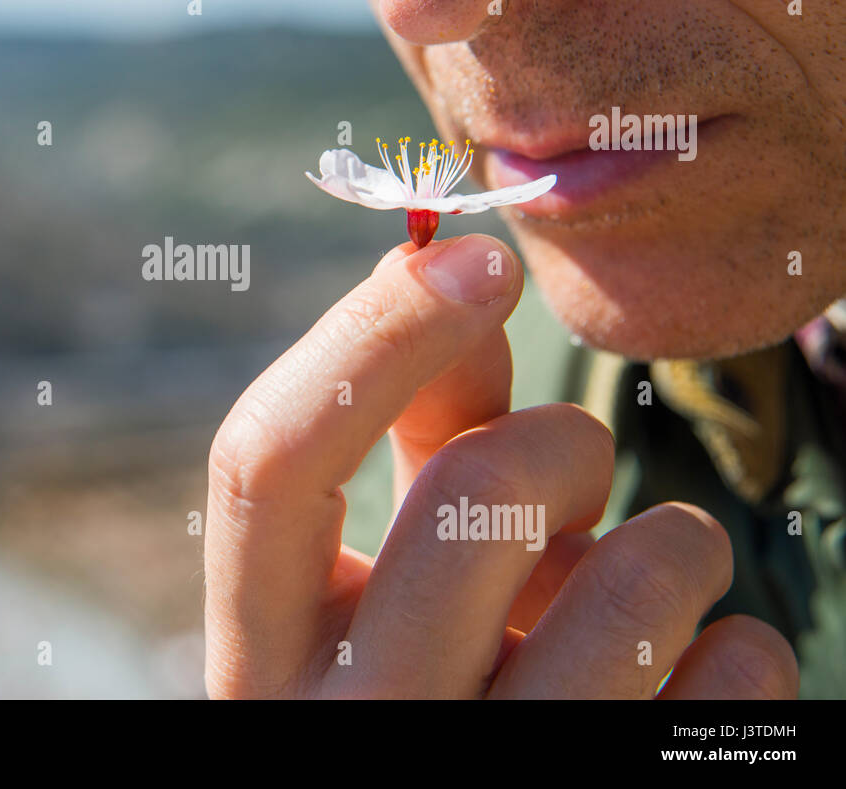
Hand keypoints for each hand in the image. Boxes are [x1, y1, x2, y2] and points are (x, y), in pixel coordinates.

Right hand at [204, 234, 797, 697]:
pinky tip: (681, 667)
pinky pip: (732, 675)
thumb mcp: (389, 577)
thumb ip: (411, 433)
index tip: (475, 261)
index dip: (371, 335)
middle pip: (470, 496)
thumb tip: (448, 267)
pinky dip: (732, 642)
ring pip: (630, 588)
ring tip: (646, 575)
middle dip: (561, 445)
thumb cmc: (425, 680)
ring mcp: (482, 780)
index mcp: (264, 653)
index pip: (267, 463)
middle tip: (576, 472)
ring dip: (670, 544)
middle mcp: (350, 729)